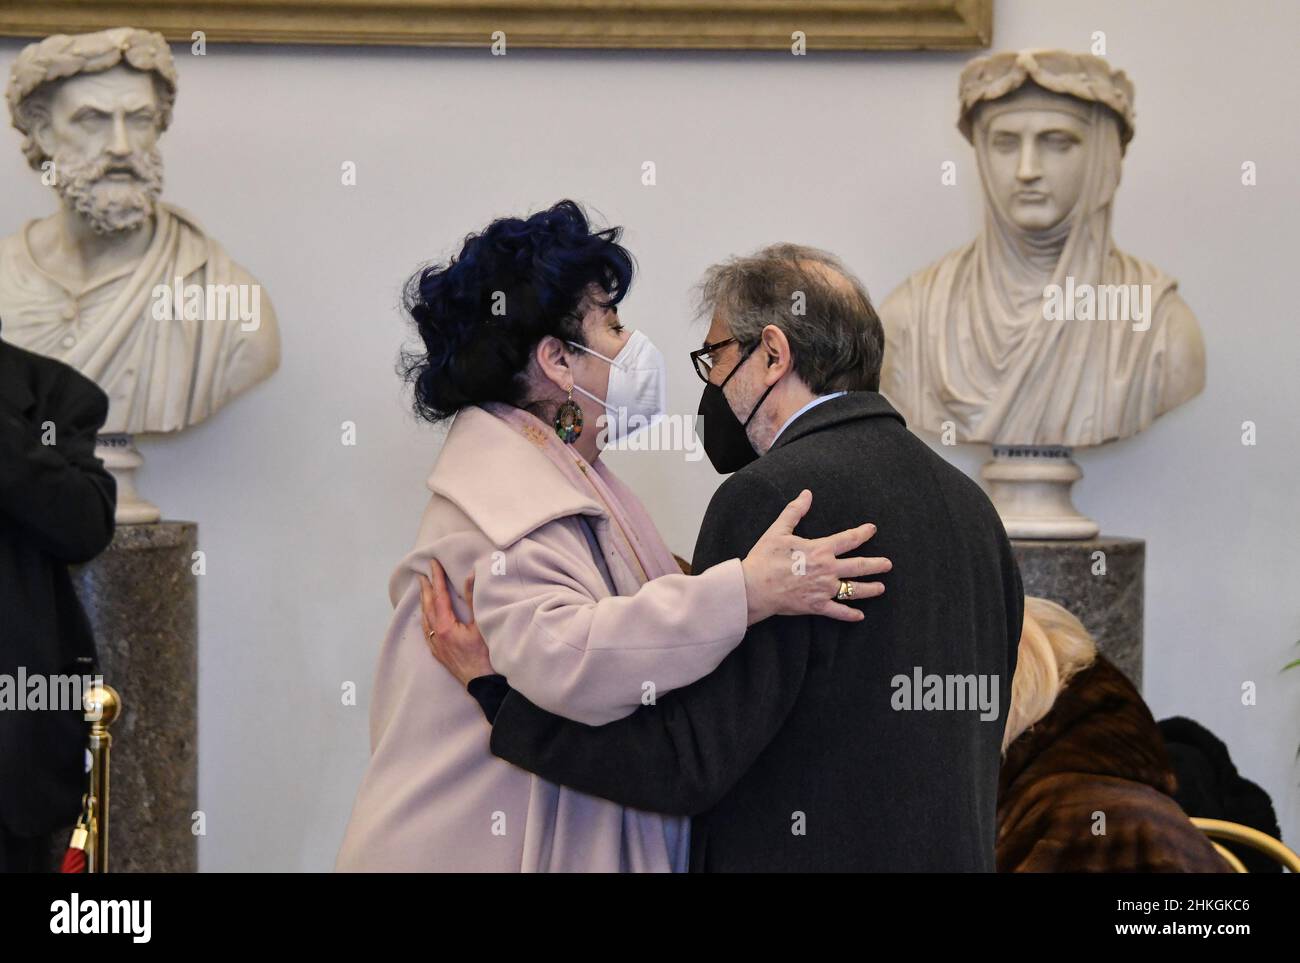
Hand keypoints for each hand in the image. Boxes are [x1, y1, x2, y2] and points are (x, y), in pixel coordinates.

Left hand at [419, 559, 494, 685]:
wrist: (483, 684)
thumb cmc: (485, 656)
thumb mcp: (481, 624)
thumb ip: (473, 599)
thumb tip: (470, 576)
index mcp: (445, 626)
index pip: (439, 596)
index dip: (436, 578)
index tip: (433, 564)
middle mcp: (436, 635)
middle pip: (428, 606)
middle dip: (426, 588)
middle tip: (423, 573)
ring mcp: (436, 645)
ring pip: (425, 619)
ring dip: (424, 603)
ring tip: (422, 591)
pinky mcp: (438, 653)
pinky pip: (427, 631)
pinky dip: (425, 619)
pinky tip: (426, 617)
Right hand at [740, 489, 889, 624]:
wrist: (754, 586)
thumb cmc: (765, 558)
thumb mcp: (778, 531)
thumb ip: (794, 511)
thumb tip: (806, 494)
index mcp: (820, 549)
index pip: (848, 539)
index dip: (863, 533)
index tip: (872, 529)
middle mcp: (827, 569)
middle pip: (859, 566)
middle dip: (876, 564)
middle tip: (888, 564)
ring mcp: (824, 589)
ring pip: (853, 589)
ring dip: (869, 589)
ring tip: (881, 588)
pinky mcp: (816, 605)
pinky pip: (838, 611)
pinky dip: (850, 614)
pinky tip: (860, 616)